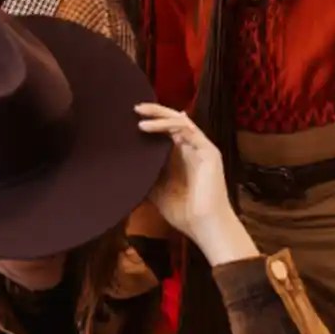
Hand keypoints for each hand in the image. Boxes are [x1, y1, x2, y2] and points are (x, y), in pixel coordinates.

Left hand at [137, 104, 258, 265]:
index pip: (166, 130)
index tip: (129, 117)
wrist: (203, 226)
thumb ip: (146, 172)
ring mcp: (201, 149)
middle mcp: (191, 149)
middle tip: (135, 107)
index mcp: (180, 155)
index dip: (151, 120)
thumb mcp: (155, 188)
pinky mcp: (209, 151)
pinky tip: (149, 127)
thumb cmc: (183, 211)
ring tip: (139, 114)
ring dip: (159, 115)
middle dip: (154, 111)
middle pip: (173, 120)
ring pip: (180, 120)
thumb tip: (125, 160)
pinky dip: (167, 125)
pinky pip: (188, 129)